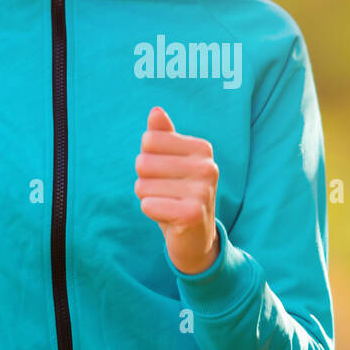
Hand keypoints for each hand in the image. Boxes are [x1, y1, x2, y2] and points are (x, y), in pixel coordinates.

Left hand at [134, 106, 220, 274]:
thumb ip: (163, 137)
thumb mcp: (170, 163)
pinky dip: (151, 213)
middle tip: (165, 193)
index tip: (165, 174)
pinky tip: (169, 218)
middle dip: (145, 181)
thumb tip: (155, 111)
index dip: (148, 159)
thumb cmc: (178, 194)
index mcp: (202, 148)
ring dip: (148, 198)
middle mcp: (207, 166)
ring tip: (168, 205)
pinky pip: (147, 205)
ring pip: (142, 186)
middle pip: (143, 162)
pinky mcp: (192, 213)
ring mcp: (202, 190)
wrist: (195, 238)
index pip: (149, 140)